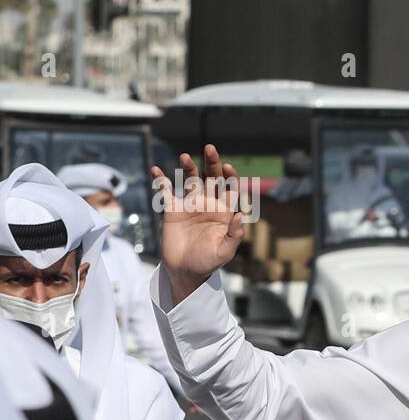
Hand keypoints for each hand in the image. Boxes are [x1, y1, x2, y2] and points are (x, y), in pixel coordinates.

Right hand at [151, 144, 245, 303]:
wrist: (186, 271)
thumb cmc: (209, 261)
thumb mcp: (225, 251)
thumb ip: (234, 234)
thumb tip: (240, 214)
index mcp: (224, 211)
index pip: (230, 189)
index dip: (230, 177)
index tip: (227, 167)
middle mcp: (208, 204)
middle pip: (211, 178)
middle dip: (212, 163)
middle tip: (210, 148)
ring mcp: (190, 205)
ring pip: (190, 180)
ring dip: (188, 167)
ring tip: (185, 156)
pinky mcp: (172, 210)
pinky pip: (166, 191)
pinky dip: (161, 180)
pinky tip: (156, 170)